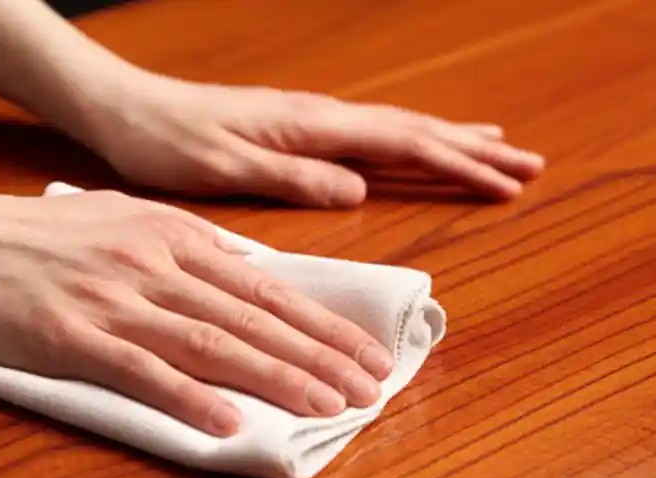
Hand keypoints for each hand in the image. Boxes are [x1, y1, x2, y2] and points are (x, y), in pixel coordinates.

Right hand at [0, 189, 394, 435]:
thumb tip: (243, 274)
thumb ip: (181, 246)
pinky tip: (229, 424)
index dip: (324, 325)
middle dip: (322, 357)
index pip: (267, 287)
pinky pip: (141, 371)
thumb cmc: (29, 237)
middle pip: (255, 318)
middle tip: (372, 390)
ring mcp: (114, 300)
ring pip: (215, 343)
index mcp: (171, 234)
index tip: (369, 354)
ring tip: (329, 408)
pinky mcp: (71, 337)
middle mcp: (154, 263)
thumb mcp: (117, 219)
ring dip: (279, 378)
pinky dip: (189, 397)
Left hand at [74, 74, 543, 206]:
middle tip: (531, 166)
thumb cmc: (164, 142)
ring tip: (500, 151)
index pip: (402, 144)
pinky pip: (370, 137)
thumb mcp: (223, 167)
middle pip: (414, 131)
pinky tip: (418, 149)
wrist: (123, 109)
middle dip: (474, 151)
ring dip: (451, 143)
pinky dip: (409, 144)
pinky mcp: (295, 131)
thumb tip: (359, 190)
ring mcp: (309, 121)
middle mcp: (319, 117)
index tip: (508, 182)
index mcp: (310, 126)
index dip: (458, 164)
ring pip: (398, 130)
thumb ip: (292, 178)